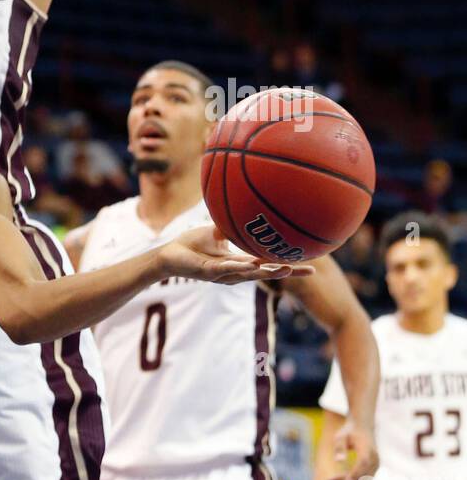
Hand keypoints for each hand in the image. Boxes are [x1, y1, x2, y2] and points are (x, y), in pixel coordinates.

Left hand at [160, 225, 314, 285]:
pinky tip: (251, 265)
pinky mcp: (209, 272)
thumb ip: (231, 223)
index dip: (288, 266)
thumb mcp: (216, 231)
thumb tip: (247, 204)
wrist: (169, 254)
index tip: (311, 264)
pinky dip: (239, 267)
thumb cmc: (192, 244)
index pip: (269, 266)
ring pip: (249, 275)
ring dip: (268, 273)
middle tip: (311, 271)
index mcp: (240, 264)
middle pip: (267, 275)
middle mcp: (236, 272)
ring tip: (287, 268)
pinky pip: (226, 269)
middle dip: (288, 273)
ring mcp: (223, 274)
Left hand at [326, 419, 378, 479]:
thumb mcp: (341, 436)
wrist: (363, 426)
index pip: (362, 463)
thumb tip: (339, 461)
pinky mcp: (374, 469)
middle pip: (364, 475)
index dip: (355, 474)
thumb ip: (340, 447)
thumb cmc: (350, 431)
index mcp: (367, 448)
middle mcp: (374, 458)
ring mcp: (376, 465)